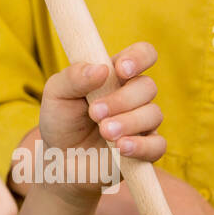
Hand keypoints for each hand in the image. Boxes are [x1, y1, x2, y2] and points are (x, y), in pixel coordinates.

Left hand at [37, 41, 165, 200]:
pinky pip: (157, 145)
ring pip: (153, 114)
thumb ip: (74, 77)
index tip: (121, 69)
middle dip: (122, 99)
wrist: (59, 159)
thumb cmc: (60, 120)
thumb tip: (100, 68)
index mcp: (115, 74)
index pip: (142, 54)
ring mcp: (142, 122)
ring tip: (104, 132)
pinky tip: (121, 148)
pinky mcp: (146, 149)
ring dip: (128, 122)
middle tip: (95, 112)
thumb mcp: (56, 93)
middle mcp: (133, 96)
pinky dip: (141, 145)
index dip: (139, 57)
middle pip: (147, 86)